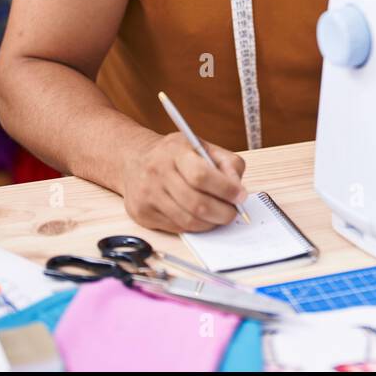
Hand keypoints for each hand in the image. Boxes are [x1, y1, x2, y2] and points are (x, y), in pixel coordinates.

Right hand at [121, 132, 247, 232]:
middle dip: (222, 212)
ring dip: (211, 223)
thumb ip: (227, 163)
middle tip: (233, 212)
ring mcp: (147, 194)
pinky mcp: (142, 213)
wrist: (135, 160)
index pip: (201, 175)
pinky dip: (195, 227)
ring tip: (219, 216)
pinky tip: (201, 218)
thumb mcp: (203, 147)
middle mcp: (157, 172)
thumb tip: (238, 190)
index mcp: (174, 151)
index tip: (240, 196)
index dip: (225, 189)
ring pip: (187, 221)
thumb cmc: (175, 155)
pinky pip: (176, 228)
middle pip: (196, 203)